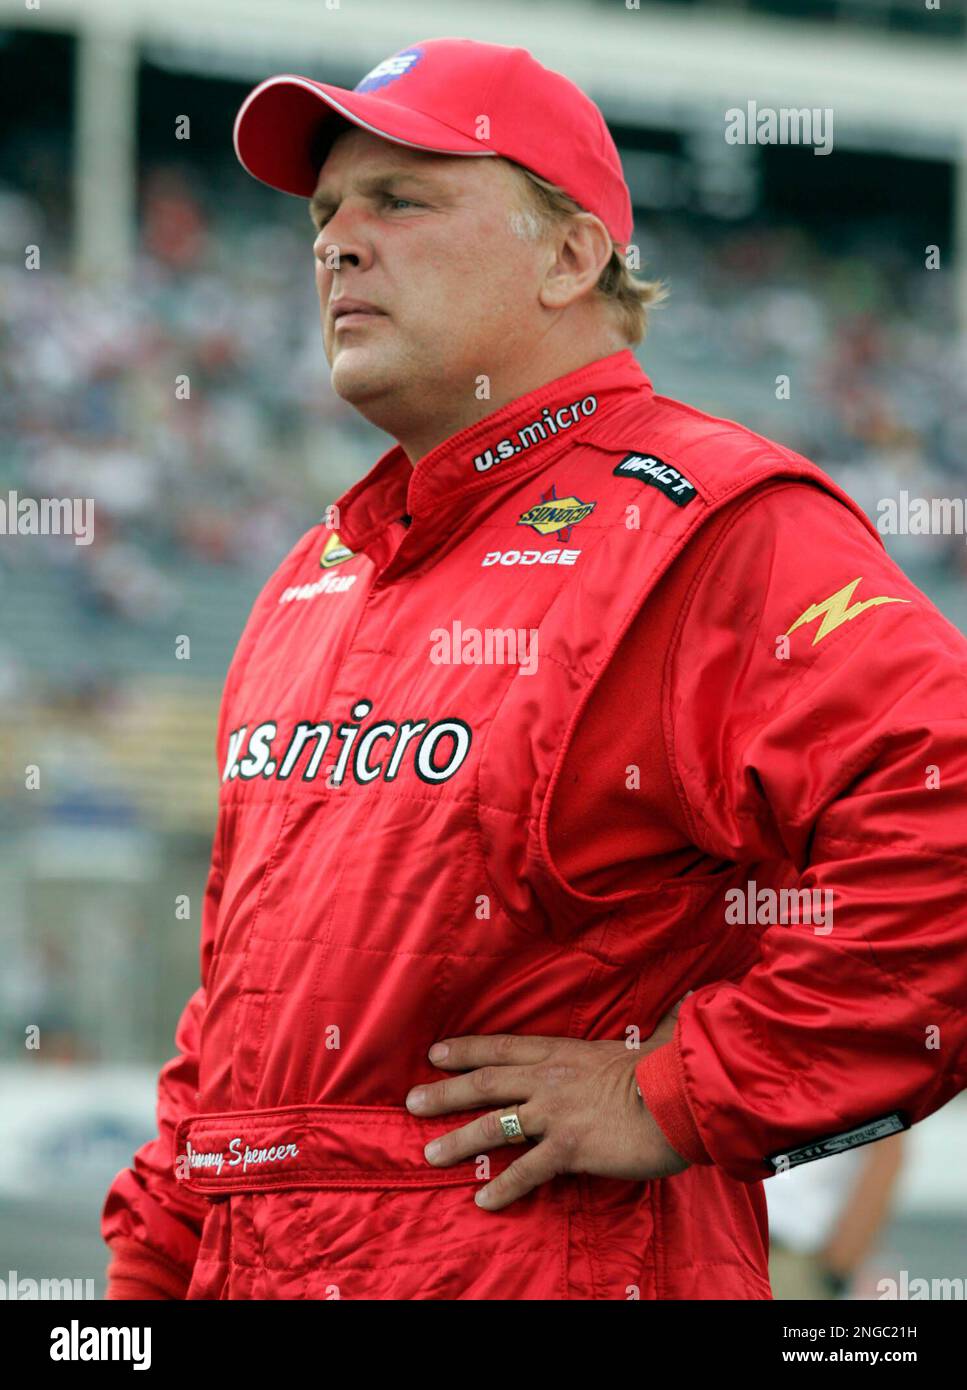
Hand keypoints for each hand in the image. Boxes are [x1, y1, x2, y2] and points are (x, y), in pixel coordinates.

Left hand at [404, 1004, 690, 1210]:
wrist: (683, 1096)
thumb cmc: (667, 1069)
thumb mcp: (640, 1045)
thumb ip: (638, 1034)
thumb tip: (674, 1006)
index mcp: (562, 1052)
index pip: (502, 1048)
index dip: (466, 1050)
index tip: (435, 1054)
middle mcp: (550, 1079)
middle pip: (485, 1083)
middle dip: (444, 1093)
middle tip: (411, 1102)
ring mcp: (556, 1112)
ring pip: (494, 1126)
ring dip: (459, 1141)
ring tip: (430, 1154)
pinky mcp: (569, 1147)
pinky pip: (527, 1171)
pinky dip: (503, 1187)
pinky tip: (483, 1201)